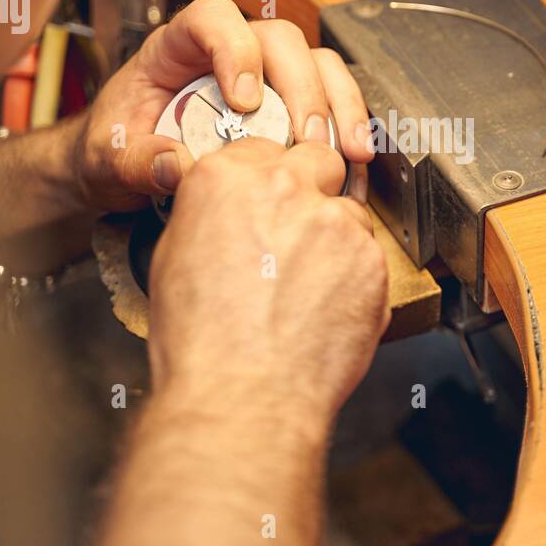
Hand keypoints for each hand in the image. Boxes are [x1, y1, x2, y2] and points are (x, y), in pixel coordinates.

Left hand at [73, 0, 373, 211]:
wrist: (123, 169)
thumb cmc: (115, 147)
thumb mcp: (108, 158)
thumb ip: (136, 161)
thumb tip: (177, 165)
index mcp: (177, 48)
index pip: (213, 18)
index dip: (235, 48)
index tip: (244, 101)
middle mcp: (229, 53)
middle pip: (280, 40)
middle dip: (303, 88)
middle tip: (309, 140)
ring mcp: (265, 77)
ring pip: (317, 64)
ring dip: (340, 106)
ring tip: (348, 154)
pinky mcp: (288, 107)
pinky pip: (330, 102)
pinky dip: (346, 131)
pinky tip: (352, 168)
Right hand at [147, 137, 388, 422]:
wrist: (243, 397)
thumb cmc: (202, 344)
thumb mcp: (175, 259)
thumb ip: (211, 216)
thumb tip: (228, 214)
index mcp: (225, 180)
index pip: (262, 148)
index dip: (269, 177)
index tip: (269, 200)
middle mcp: (284, 188)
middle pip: (317, 160)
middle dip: (313, 187)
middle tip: (298, 232)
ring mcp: (333, 222)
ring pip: (349, 212)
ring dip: (336, 238)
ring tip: (309, 288)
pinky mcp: (370, 259)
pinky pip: (369, 256)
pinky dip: (356, 278)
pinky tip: (326, 309)